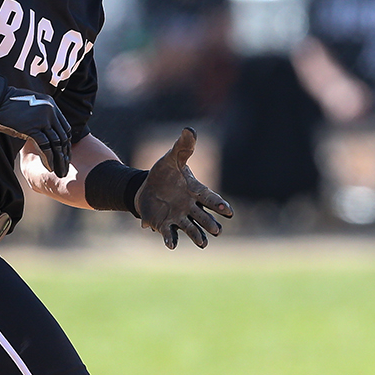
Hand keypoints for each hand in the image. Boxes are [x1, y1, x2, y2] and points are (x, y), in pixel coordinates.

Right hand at [0, 81, 71, 176]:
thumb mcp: (31, 105)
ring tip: (60, 171)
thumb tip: (42, 131)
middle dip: (65, 154)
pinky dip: (48, 158)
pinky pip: (45, 146)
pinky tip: (49, 167)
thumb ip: (40, 116)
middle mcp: (50, 111)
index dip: (66, 143)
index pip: (65, 128)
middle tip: (65, 167)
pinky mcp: (32, 127)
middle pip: (63, 137)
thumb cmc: (8, 104)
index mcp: (51, 105)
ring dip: (59, 160)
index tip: (65, 155)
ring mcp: (42, 119)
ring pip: (56, 143)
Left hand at [135, 128, 232, 248]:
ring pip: (190, 228)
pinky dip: (171, 239)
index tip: (227, 211)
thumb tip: (189, 129)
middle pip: (202, 216)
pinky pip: (169, 233)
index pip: (208, 197)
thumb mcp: (172, 158)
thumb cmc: (164, 173)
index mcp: (194, 190)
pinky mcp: (164, 224)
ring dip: (196, 235)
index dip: (217, 204)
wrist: (147, 188)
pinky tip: (172, 245)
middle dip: (209, 223)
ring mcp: (178, 217)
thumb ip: (182, 147)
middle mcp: (189, 206)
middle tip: (217, 230)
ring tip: (203, 244)